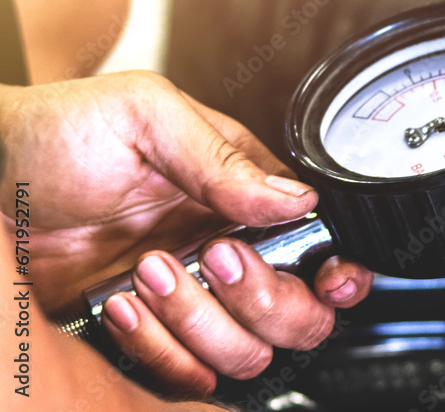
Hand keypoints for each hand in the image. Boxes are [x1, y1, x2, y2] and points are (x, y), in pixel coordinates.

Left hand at [0, 71, 372, 397]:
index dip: (337, 271)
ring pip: (245, 351)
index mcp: (245, 192)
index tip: (328, 280)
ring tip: (148, 270)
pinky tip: (120, 300)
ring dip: (198, 319)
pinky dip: (154, 346)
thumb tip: (298, 200)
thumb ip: (225, 161)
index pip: (322, 242)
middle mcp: (229, 248)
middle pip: (298, 312)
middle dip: (263, 298)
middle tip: (212, 258)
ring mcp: (192, 294)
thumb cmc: (63, 132)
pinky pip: (182, 370)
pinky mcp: (151, 331)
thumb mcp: (147, 117)